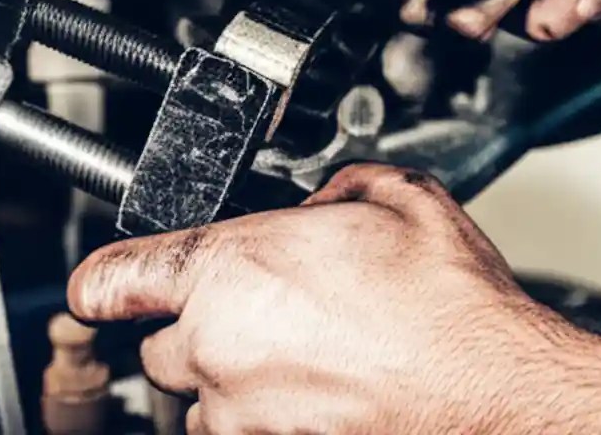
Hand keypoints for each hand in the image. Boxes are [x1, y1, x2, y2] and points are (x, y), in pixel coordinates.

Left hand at [68, 164, 555, 433]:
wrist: (500, 391)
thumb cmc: (451, 310)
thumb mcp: (397, 200)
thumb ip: (335, 190)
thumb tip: (323, 202)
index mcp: (233, 268)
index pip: (112, 277)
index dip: (103, 280)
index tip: (100, 288)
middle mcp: (219, 346)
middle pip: (160, 344)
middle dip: (200, 329)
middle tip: (266, 316)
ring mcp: (241, 415)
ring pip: (201, 402)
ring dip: (234, 382)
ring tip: (307, 363)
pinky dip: (267, 420)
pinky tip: (323, 397)